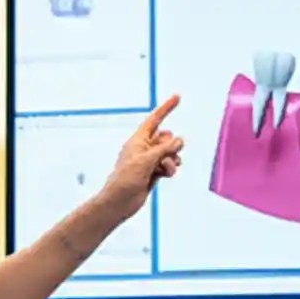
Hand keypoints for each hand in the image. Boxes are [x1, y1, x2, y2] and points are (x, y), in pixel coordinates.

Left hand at [99, 95, 184, 221]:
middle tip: (166, 157)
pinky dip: (170, 169)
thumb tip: (179, 141)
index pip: (155, 119)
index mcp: (138, 140)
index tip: (177, 97)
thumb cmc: (126, 179)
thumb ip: (165, 149)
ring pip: (170, 153)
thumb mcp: (147, 160)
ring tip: (166, 170)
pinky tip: (165, 175)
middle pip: (166, 138)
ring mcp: (149, 161)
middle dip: (171, 146)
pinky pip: (169, 165)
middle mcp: (144, 148)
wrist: (120, 202)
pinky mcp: (153, 173)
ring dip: (172, 160)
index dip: (166, 108)